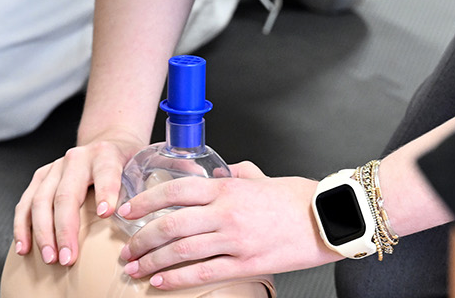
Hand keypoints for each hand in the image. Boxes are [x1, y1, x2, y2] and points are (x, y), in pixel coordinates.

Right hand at [13, 132, 143, 268]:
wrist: (107, 141)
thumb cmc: (125, 164)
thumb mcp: (139, 170)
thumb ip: (141, 192)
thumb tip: (147, 226)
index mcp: (105, 154)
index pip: (105, 172)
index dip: (105, 191)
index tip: (106, 213)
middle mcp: (77, 158)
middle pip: (66, 194)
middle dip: (65, 229)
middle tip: (68, 257)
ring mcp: (55, 167)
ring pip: (41, 200)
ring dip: (42, 233)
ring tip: (49, 258)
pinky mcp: (41, 176)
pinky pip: (26, 203)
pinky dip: (22, 227)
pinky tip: (24, 248)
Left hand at [116, 163, 328, 288]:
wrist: (329, 218)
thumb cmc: (296, 197)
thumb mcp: (260, 177)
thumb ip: (234, 174)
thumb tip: (216, 175)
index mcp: (226, 189)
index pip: (173, 191)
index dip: (144, 202)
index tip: (126, 212)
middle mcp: (225, 212)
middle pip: (170, 224)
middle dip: (141, 239)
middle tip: (126, 249)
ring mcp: (235, 240)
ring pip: (181, 251)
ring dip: (151, 261)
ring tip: (134, 269)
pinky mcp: (247, 264)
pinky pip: (203, 272)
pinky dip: (176, 278)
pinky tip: (159, 281)